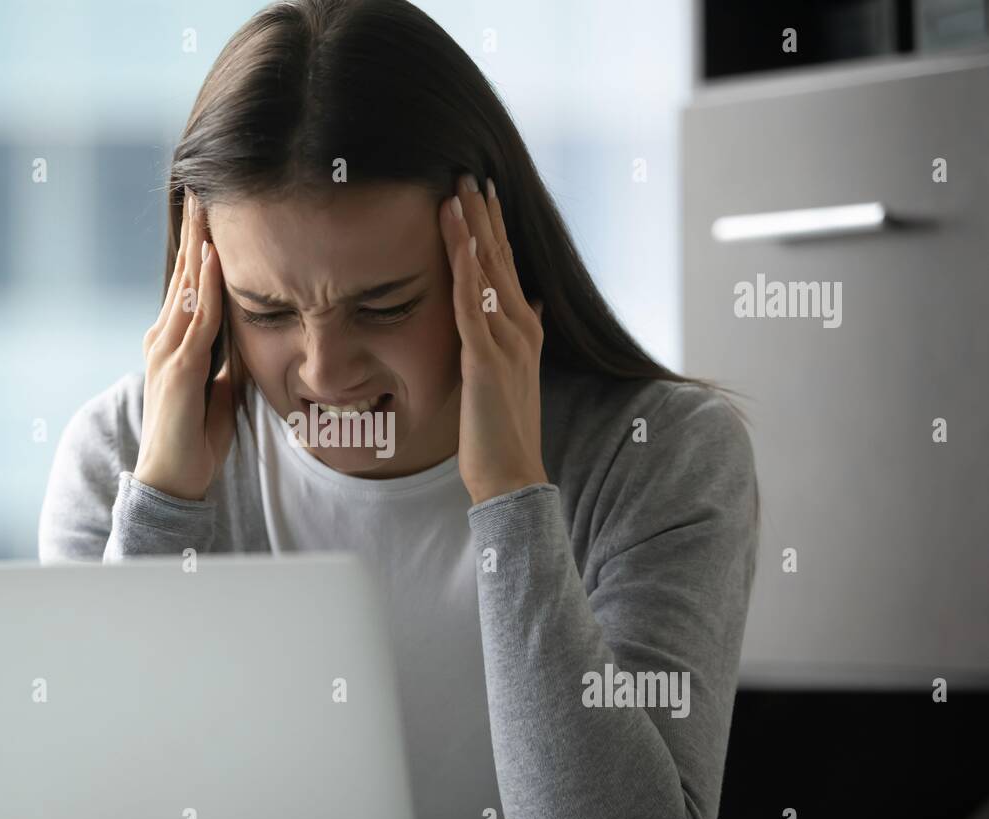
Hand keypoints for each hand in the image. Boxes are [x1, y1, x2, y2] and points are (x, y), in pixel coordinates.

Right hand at [134, 187, 235, 500]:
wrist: (172, 480)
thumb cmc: (196, 438)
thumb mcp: (220, 388)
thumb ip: (227, 359)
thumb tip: (250, 336)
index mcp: (175, 341)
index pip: (191, 283)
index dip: (202, 245)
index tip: (213, 208)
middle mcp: (165, 338)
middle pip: (187, 273)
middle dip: (197, 230)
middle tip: (206, 184)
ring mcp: (168, 352)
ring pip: (190, 287)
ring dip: (202, 245)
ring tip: (209, 205)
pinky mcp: (179, 371)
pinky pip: (199, 321)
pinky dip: (209, 287)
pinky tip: (216, 258)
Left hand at [439, 173, 548, 505]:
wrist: (510, 474)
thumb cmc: (502, 430)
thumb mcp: (512, 374)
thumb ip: (519, 334)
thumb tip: (530, 301)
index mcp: (524, 329)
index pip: (507, 267)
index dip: (493, 229)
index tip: (480, 193)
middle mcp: (520, 328)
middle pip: (499, 259)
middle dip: (482, 216)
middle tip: (467, 173)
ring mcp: (505, 342)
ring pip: (487, 274)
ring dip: (472, 230)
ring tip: (459, 191)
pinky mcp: (485, 359)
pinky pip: (473, 305)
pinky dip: (467, 271)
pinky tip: (462, 241)